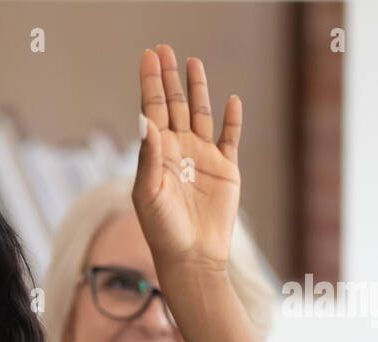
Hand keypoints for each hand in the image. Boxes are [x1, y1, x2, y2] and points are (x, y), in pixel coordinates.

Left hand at [132, 45, 242, 276]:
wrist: (192, 256)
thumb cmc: (162, 230)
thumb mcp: (149, 193)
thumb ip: (148, 156)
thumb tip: (145, 120)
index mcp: (156, 154)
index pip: (152, 110)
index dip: (150, 83)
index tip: (148, 56)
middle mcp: (178, 151)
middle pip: (173, 105)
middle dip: (169, 78)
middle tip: (164, 49)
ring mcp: (203, 158)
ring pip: (200, 114)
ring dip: (197, 89)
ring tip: (193, 62)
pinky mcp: (226, 169)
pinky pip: (230, 137)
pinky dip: (232, 119)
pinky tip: (231, 100)